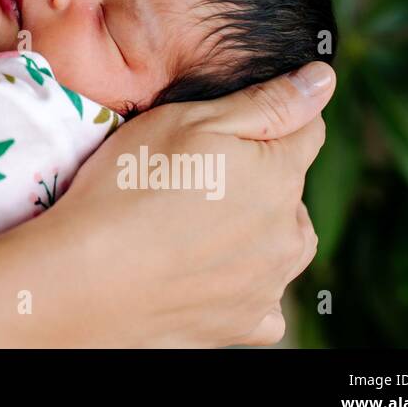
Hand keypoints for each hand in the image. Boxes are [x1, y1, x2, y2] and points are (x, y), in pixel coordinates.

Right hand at [45, 62, 332, 346]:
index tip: (223, 131)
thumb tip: (323, 80)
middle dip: (257, 180)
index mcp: (280, 176)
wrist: (84, 279)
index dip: (267, 120)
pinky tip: (200, 271)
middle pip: (289, 192)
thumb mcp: (190, 121)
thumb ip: (266, 103)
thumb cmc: (129, 188)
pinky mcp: (244, 326)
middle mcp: (289, 235)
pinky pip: (261, 300)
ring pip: (278, 244)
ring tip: (189, 225)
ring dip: (251, 232)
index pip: (305, 133)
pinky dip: (241, 285)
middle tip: (190, 180)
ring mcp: (268, 285)